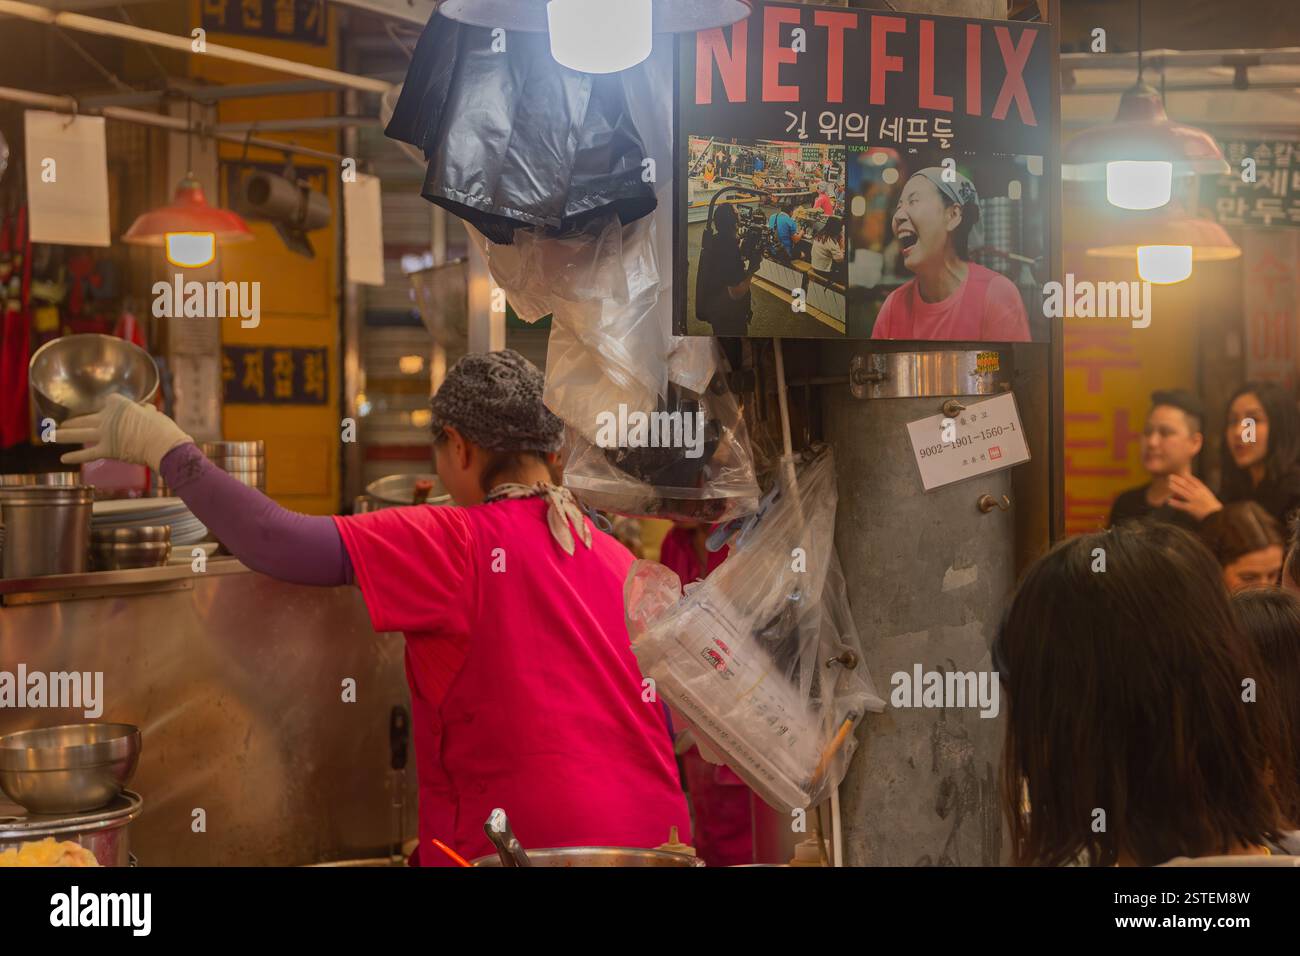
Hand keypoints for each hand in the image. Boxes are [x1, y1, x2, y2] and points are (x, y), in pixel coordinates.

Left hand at [56, 393, 192, 470]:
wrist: (165, 445)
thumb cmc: (163, 428)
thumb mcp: (154, 414)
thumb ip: (145, 411)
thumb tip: (146, 409)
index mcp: (121, 405)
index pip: (110, 401)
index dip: (111, 404)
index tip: (112, 407)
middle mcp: (108, 418)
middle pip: (86, 418)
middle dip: (73, 422)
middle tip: (62, 424)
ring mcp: (106, 434)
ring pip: (79, 434)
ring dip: (63, 435)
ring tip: (50, 436)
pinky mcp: (108, 450)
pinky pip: (88, 454)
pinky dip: (76, 457)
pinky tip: (63, 459)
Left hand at [1166, 474, 1222, 520]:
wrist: (1216, 515)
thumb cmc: (1212, 505)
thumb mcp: (1207, 495)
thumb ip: (1200, 490)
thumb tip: (1192, 486)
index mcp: (1203, 490)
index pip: (1195, 481)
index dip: (1187, 476)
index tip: (1181, 473)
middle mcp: (1198, 494)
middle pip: (1187, 485)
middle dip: (1178, 480)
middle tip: (1170, 476)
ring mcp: (1194, 501)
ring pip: (1183, 493)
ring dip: (1175, 488)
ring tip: (1168, 485)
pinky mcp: (1192, 508)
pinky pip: (1182, 505)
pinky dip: (1175, 503)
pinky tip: (1169, 501)